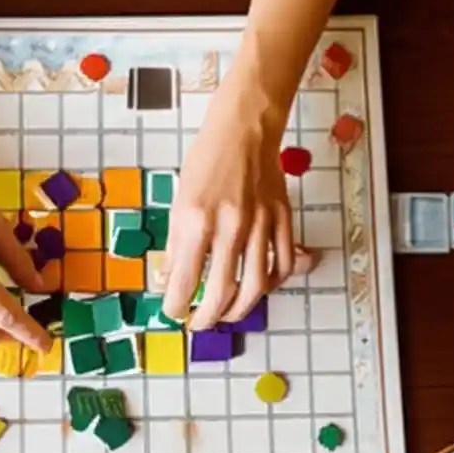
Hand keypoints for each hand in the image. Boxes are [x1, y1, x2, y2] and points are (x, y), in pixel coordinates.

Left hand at [161, 69, 314, 329]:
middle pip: (222, 291)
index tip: (172, 312)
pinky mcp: (282, 220)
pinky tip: (256, 288)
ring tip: (226, 314)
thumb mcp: (179, 199)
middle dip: (207, 317)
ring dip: (239, 310)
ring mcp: (261, 224)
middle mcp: (230, 225)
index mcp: (196, 219)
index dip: (176, 305)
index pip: (185, 280)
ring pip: (255, 286)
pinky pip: (282, 265)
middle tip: (198, 323)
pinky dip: (271, 285)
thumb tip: (171, 278)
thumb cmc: (206, 161)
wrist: (243, 129)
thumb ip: (177, 242)